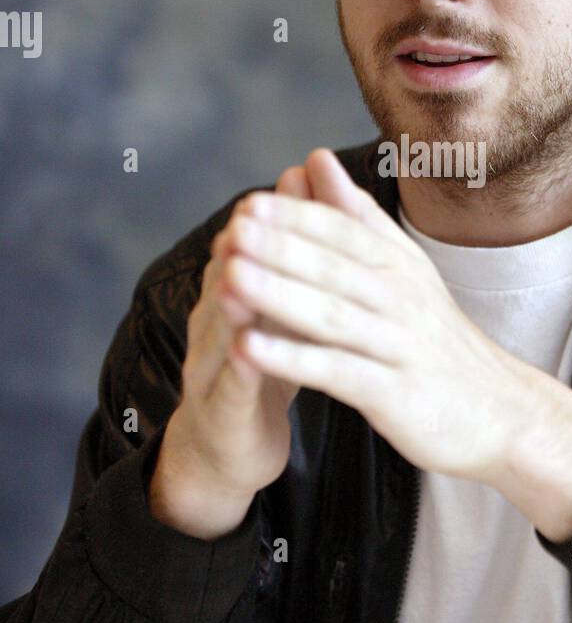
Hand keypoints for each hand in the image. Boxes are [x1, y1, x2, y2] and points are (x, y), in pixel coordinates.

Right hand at [150, 166, 312, 537]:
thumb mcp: (281, 306)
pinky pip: (230, 388)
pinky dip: (239, 369)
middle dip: (247, 243)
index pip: (255, 244)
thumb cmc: (264, 365)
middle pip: (231, 274)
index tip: (297, 175)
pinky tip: (249, 353)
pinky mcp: (221, 412)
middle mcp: (217, 322)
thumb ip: (293, 254)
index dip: (275, 213)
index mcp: (237, 294)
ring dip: (230, 301)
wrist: (230, 447)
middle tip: (259, 211)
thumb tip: (308, 184)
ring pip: (221, 328)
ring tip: (241, 275)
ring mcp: (212, 367)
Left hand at [218, 149, 571, 532]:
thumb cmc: (435, 338)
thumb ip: (355, 214)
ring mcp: (396, 346)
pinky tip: (249, 349)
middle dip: (281, 248)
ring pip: (331, 316)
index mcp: (397, 265)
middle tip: (233, 230)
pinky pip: (336, 371)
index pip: (343, 233)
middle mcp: (398, 298)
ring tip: (229, 278)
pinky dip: (293, 360)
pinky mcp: (392, 393)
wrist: (497, 410)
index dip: (297, 218)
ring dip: (279, 296)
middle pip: (333, 268)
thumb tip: (315, 157)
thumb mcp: (403, 266)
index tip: (249, 204)